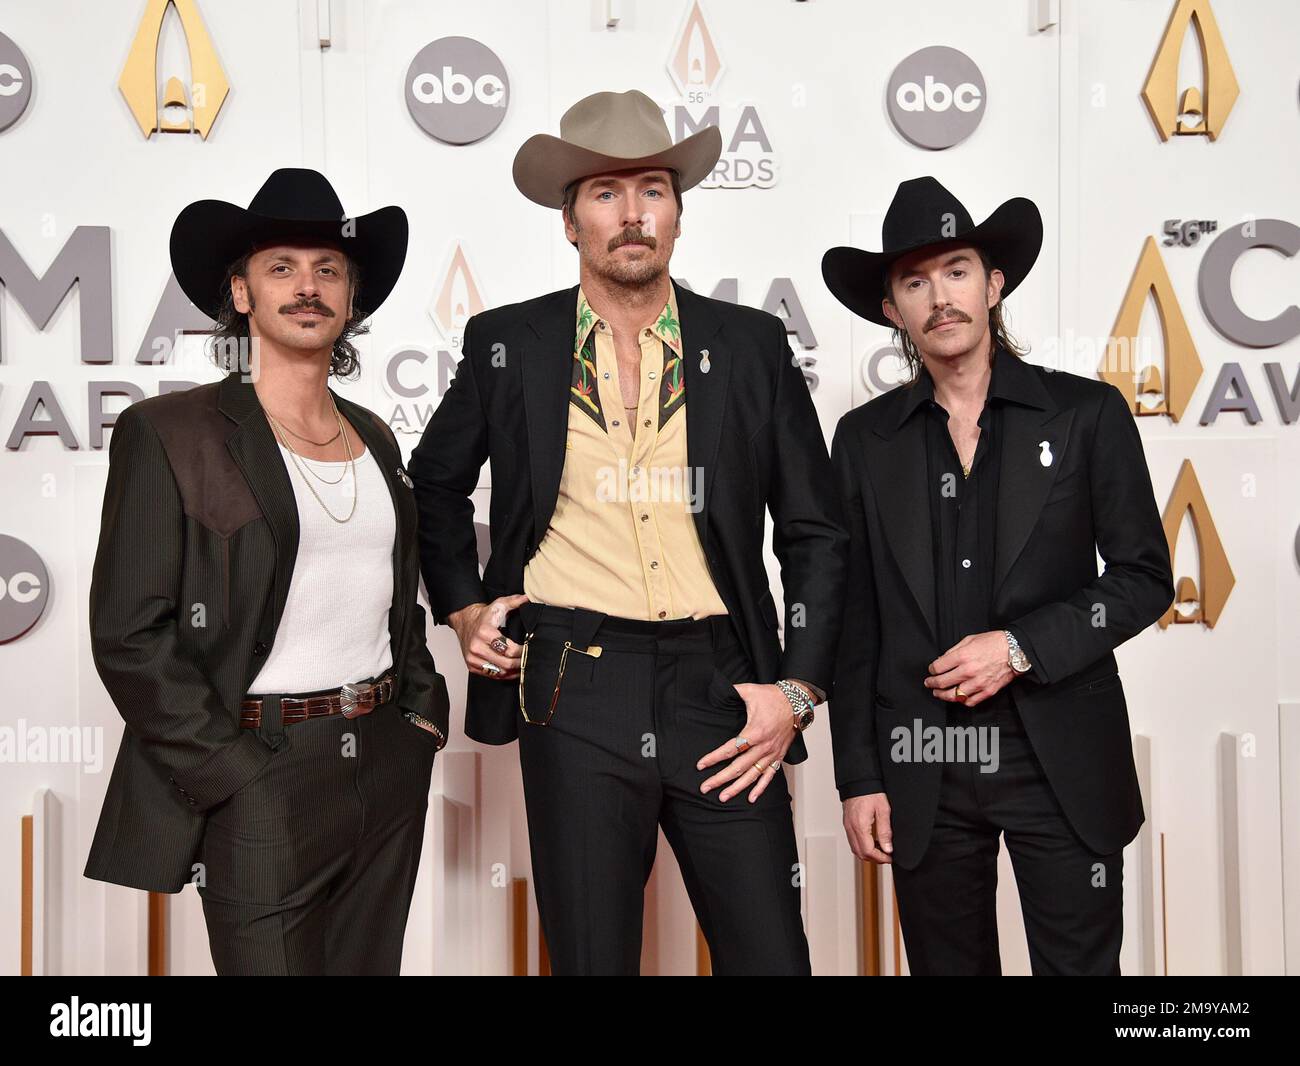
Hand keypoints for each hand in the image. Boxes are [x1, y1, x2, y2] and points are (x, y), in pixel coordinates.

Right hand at [448, 594, 528, 680]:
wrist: (465, 621)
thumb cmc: (483, 616)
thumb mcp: (499, 604)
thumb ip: (514, 601)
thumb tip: (527, 599)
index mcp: (484, 632)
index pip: (509, 649)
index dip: (522, 652)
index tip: (529, 649)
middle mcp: (477, 647)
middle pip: (506, 663)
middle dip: (520, 663)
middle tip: (529, 660)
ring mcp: (473, 658)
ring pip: (499, 672)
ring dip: (513, 671)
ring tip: (523, 666)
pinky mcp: (472, 666)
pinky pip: (492, 675)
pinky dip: (504, 675)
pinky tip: (512, 670)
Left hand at [696, 683, 796, 802]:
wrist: (796, 702)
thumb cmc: (773, 697)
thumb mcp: (750, 691)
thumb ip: (732, 691)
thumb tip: (718, 689)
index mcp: (755, 731)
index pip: (730, 749)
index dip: (714, 758)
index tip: (701, 765)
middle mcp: (763, 746)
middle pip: (738, 767)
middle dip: (720, 779)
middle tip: (706, 787)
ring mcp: (771, 753)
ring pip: (752, 775)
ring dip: (737, 788)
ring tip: (723, 797)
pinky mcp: (778, 756)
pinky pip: (769, 776)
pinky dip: (760, 788)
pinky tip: (751, 798)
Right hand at [843, 793, 892, 862]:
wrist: (859, 781)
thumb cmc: (871, 792)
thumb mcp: (883, 810)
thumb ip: (885, 831)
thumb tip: (888, 848)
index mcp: (860, 826)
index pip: (868, 851)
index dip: (880, 858)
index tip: (890, 857)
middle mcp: (851, 828)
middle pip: (860, 853)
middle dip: (874, 858)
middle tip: (887, 856)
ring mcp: (847, 826)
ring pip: (855, 849)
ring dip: (868, 853)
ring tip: (881, 849)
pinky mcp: (847, 823)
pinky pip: (853, 841)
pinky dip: (862, 846)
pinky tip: (872, 841)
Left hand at [924, 630, 1015, 706]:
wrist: (1015, 650)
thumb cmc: (994, 643)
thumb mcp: (969, 640)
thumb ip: (953, 651)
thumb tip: (941, 661)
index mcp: (963, 656)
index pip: (938, 667)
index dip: (931, 670)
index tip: (931, 670)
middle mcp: (969, 671)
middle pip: (942, 682)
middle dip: (932, 683)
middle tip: (929, 683)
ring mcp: (978, 683)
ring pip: (953, 695)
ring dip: (942, 695)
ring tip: (938, 693)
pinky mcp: (987, 691)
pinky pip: (970, 701)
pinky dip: (961, 701)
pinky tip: (957, 697)